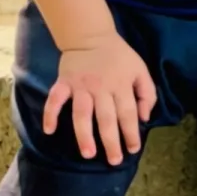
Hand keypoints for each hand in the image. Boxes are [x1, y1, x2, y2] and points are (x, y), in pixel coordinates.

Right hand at [43, 33, 156, 165]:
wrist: (90, 35)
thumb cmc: (118, 56)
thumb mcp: (140, 69)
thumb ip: (147, 93)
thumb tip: (144, 118)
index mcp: (121, 84)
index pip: (128, 113)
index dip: (131, 133)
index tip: (132, 149)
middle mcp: (101, 87)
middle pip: (106, 118)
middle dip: (111, 141)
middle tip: (114, 160)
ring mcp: (80, 86)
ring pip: (82, 114)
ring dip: (84, 135)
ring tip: (88, 153)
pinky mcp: (64, 82)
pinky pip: (55, 99)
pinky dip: (50, 114)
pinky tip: (49, 130)